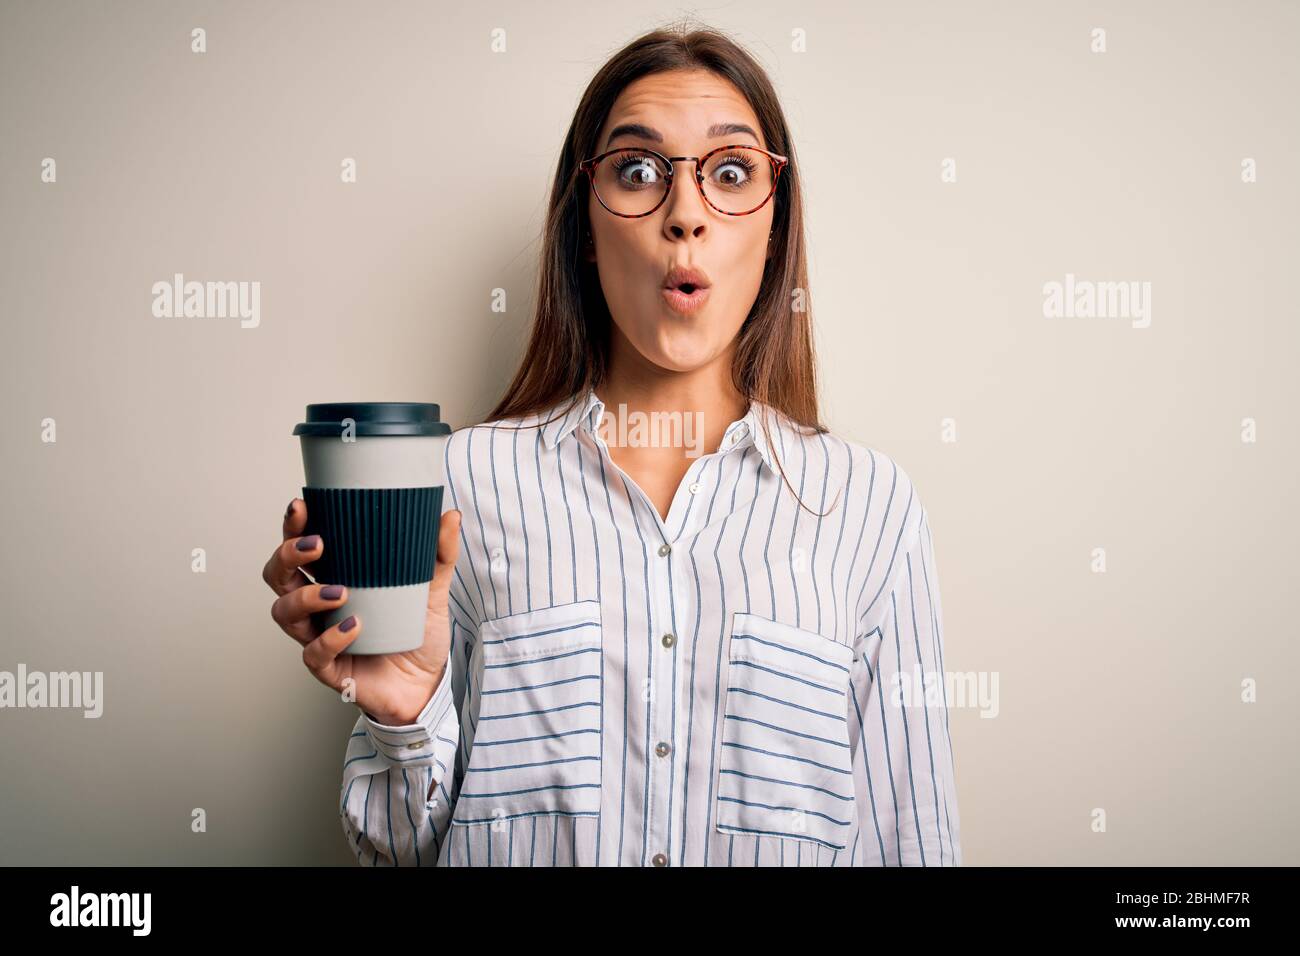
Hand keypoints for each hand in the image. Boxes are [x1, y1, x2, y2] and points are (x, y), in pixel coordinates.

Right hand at [263, 497, 462, 724]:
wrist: (427, 683)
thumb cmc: (416, 631)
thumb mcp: (432, 588)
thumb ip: (438, 553)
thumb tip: (450, 515)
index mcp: (333, 578)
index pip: (299, 548)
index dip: (292, 527)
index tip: (302, 506)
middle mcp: (318, 607)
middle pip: (277, 577)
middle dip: (287, 556)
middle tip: (318, 546)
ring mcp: (319, 637)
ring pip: (284, 614)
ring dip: (305, 598)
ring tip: (341, 592)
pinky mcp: (331, 670)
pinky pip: (314, 655)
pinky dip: (330, 640)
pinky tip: (353, 627)